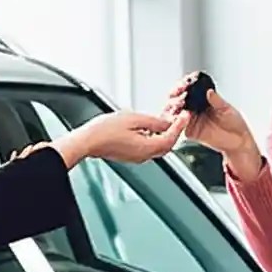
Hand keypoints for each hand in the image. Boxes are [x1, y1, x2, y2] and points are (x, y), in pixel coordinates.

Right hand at [52, 110, 188, 168]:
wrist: (87, 141)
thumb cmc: (104, 131)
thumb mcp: (133, 119)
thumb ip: (154, 121)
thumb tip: (166, 122)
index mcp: (147, 148)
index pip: (171, 138)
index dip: (180, 125)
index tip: (184, 115)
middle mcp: (144, 155)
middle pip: (167, 144)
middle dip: (174, 130)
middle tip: (178, 116)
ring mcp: (137, 156)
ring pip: (159, 146)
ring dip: (165, 133)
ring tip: (166, 118)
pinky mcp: (130, 154)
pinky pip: (149, 146)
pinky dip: (155, 137)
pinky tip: (151, 126)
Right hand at [163, 74, 261, 177]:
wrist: (238, 141)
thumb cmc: (235, 123)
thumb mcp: (227, 109)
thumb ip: (217, 101)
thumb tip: (209, 91)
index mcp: (203, 99)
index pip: (189, 89)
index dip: (184, 85)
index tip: (184, 83)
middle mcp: (195, 108)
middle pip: (179, 99)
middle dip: (176, 95)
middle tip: (180, 93)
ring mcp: (191, 120)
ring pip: (177, 112)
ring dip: (175, 107)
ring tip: (180, 104)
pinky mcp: (191, 132)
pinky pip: (180, 126)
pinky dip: (178, 122)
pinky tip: (180, 118)